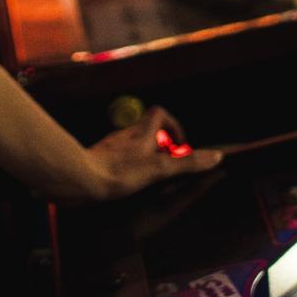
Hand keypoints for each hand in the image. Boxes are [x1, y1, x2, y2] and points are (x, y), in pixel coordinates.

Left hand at [84, 105, 221, 199]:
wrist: (79, 180)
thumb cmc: (119, 173)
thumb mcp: (159, 169)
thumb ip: (187, 163)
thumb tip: (216, 156)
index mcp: (140, 133)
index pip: (159, 113)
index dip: (173, 126)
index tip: (178, 146)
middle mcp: (124, 135)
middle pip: (145, 130)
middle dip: (159, 145)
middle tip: (165, 165)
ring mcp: (109, 147)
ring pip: (129, 145)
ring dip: (142, 156)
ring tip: (147, 177)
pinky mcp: (97, 159)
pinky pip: (115, 158)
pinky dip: (124, 166)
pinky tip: (124, 183)